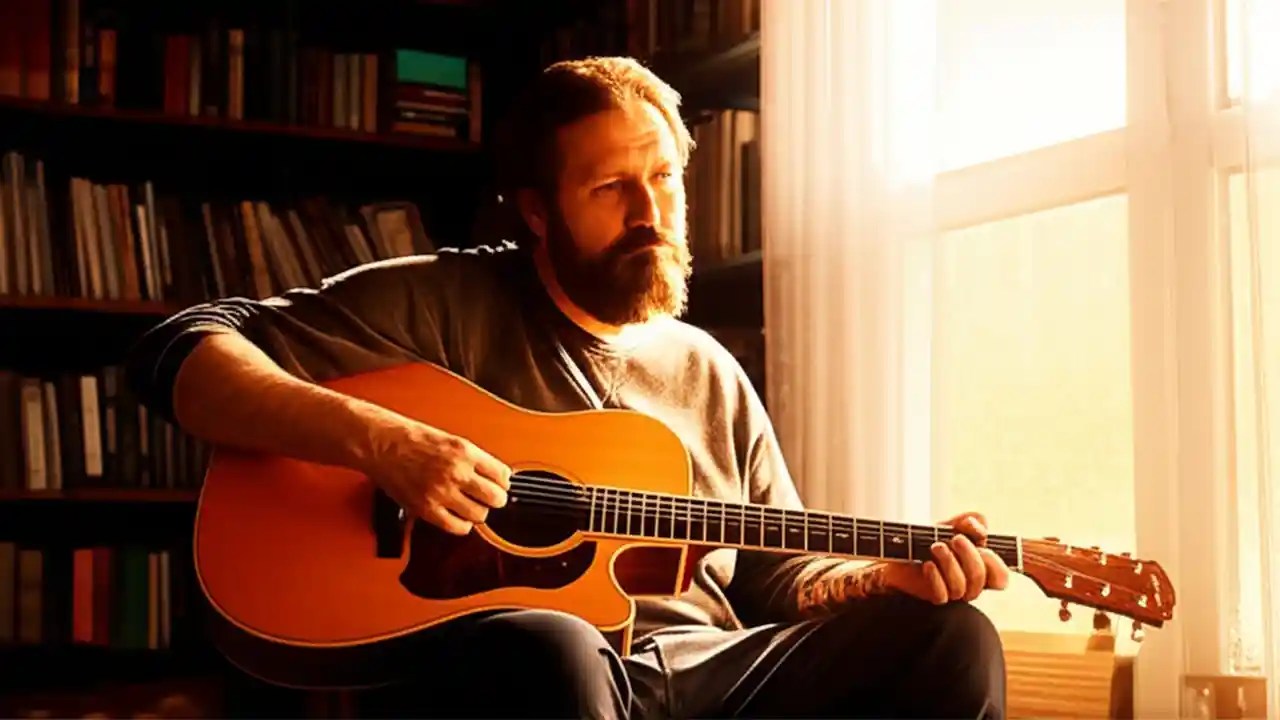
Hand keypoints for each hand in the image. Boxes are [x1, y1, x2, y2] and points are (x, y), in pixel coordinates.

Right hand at [364, 418, 510, 535]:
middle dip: (496, 499)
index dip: (503, 481)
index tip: (499, 483)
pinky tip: (457, 517)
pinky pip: (457, 527)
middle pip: (496, 498)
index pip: (503, 474)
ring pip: (479, 515)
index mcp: (465, 451)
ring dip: (478, 512)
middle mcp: (456, 472)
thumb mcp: (451, 439)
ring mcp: (441, 492)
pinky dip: (462, 525)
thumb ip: (472, 458)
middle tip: (489, 498)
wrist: (382, 444)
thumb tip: (493, 474)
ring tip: (471, 506)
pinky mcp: (426, 508)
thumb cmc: (412, 438)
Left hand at [883, 512, 1009, 603]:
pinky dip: (935, 578)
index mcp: (980, 566)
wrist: (899, 549)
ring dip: (949, 563)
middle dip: (969, 556)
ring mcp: (953, 592)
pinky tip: (928, 565)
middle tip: (955, 539)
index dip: (996, 563)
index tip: (982, 542)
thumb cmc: (930, 537)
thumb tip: (979, 527)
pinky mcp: (935, 596)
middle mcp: (969, 583)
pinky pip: (942, 596)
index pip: (1001, 577)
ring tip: (936, 547)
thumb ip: (971, 520)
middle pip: (981, 578)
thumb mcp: (951, 523)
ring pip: (961, 588)